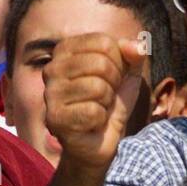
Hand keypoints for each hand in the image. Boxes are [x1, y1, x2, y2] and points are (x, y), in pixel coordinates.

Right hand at [43, 33, 147, 170]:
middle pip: (101, 63)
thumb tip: (136, 46)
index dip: (119, 63)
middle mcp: (52, 68)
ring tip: (98, 109)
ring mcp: (50, 94)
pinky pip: (93, 111)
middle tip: (105, 98)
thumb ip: (134, 55)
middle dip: (113, 84)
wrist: (98, 143)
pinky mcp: (55, 118)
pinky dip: (100, 120)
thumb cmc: (110, 104)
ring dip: (106, 103)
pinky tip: (91, 124)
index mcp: (65, 50)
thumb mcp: (127, 75)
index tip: (112, 78)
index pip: (104, 42)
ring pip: (97, 87)